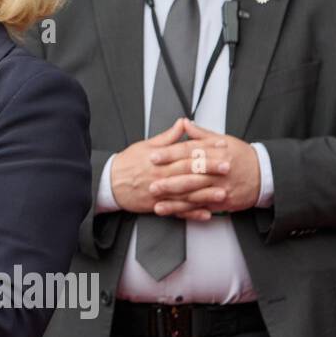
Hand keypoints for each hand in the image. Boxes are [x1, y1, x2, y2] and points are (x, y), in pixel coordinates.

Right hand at [111, 118, 232, 221]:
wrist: (108, 183)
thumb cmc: (126, 164)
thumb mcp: (145, 145)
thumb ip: (167, 137)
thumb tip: (182, 123)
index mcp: (159, 159)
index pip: (186, 151)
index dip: (204, 148)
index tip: (220, 145)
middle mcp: (161, 175)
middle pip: (188, 171)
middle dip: (209, 169)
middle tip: (227, 166)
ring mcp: (160, 192)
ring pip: (186, 193)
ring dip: (205, 194)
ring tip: (222, 192)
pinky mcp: (157, 205)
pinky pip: (177, 210)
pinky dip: (192, 213)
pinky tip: (206, 213)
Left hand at [147, 118, 260, 216]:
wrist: (265, 175)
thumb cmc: (243, 157)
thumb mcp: (224, 140)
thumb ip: (201, 134)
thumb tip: (184, 123)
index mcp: (216, 152)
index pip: (189, 152)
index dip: (170, 154)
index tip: (153, 156)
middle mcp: (217, 170)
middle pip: (190, 173)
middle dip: (168, 178)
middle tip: (150, 181)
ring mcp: (220, 187)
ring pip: (193, 192)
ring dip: (173, 197)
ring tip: (156, 199)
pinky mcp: (222, 201)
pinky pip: (200, 206)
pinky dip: (185, 210)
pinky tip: (171, 210)